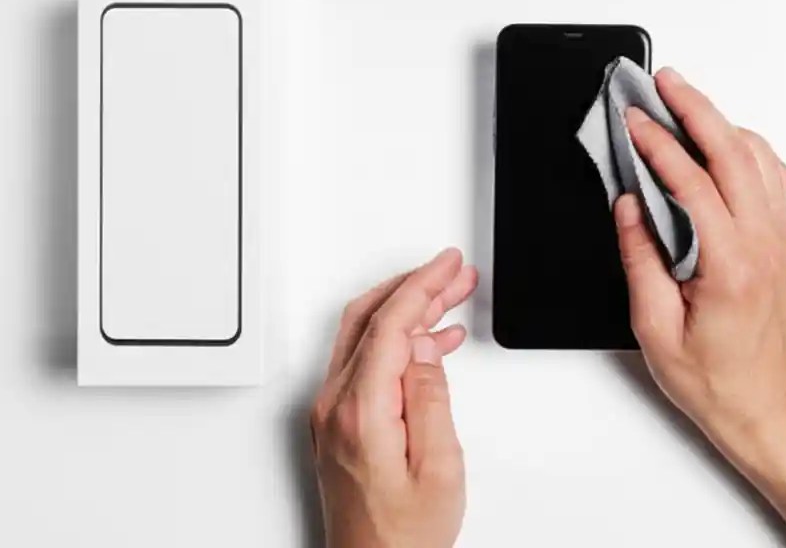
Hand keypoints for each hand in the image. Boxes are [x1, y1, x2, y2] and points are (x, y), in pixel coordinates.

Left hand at [310, 248, 478, 547]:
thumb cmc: (403, 536)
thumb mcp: (438, 467)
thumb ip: (430, 398)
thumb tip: (423, 347)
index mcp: (360, 412)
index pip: (389, 325)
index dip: (422, 285)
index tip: (447, 264)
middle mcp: (335, 407)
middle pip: (371, 320)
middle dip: (415, 287)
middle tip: (453, 273)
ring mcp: (331, 414)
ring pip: (365, 336)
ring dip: (407, 310)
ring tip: (451, 298)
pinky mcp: (337, 424)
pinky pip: (364, 362)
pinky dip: (397, 341)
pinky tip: (430, 342)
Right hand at [614, 67, 785, 449]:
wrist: (764, 402)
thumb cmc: (715, 377)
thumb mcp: (655, 327)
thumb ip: (641, 258)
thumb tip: (629, 205)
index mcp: (729, 265)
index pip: (692, 182)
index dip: (658, 144)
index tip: (634, 121)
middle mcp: (763, 243)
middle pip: (733, 153)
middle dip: (695, 108)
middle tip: (663, 82)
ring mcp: (779, 239)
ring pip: (759, 158)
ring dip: (723, 122)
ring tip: (687, 101)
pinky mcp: (783, 242)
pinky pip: (775, 178)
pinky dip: (751, 149)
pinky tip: (728, 143)